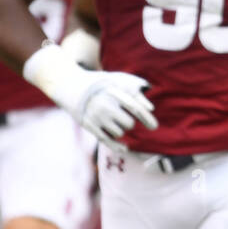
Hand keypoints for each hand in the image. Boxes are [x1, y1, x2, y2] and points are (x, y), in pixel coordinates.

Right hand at [27, 42, 158, 150]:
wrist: (72, 86)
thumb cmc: (101, 83)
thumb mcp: (118, 80)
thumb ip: (136, 90)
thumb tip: (151, 108)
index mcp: (115, 94)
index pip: (136, 109)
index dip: (147, 119)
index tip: (154, 127)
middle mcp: (106, 106)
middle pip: (129, 124)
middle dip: (129, 123)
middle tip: (125, 119)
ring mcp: (97, 117)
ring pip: (119, 133)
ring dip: (120, 129)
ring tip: (113, 121)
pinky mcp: (89, 125)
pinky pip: (107, 140)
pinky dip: (117, 146)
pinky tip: (125, 148)